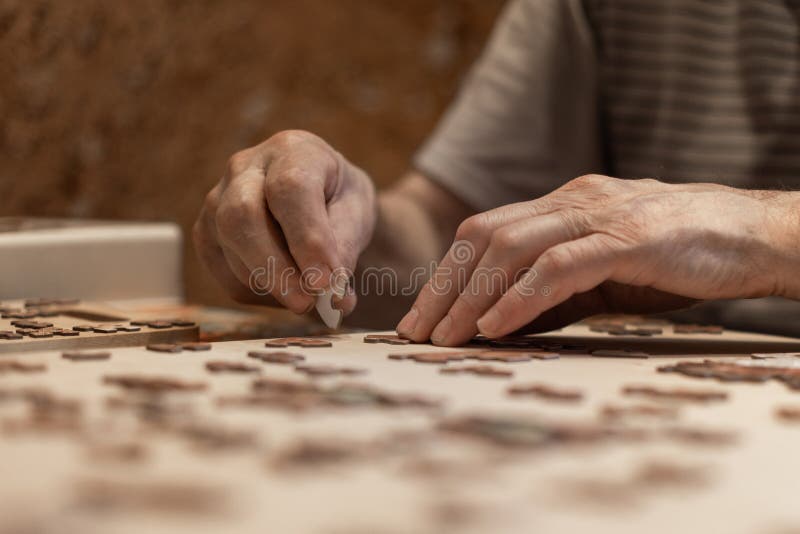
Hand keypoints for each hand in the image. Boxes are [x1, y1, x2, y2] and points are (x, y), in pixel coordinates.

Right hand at [194, 130, 375, 313]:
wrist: (320, 199)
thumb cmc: (340, 201)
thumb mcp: (357, 212)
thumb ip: (345, 246)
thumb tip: (331, 293)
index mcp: (293, 150)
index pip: (291, 189)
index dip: (307, 239)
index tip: (325, 281)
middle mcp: (245, 167)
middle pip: (242, 215)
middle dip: (275, 268)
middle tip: (306, 303)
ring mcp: (218, 198)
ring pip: (230, 248)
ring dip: (272, 286)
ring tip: (310, 297)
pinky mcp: (207, 233)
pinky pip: (225, 274)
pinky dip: (259, 293)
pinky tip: (287, 290)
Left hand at [397, 174, 793, 345]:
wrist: (757, 235)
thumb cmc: (680, 257)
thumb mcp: (605, 274)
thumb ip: (557, 291)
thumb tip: (501, 324)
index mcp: (563, 205)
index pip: (486, 232)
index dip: (447, 273)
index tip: (423, 317)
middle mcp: (572, 201)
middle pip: (484, 236)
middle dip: (443, 286)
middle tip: (416, 333)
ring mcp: (599, 215)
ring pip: (512, 248)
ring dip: (471, 296)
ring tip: (445, 337)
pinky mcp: (630, 239)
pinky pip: (560, 265)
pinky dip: (520, 297)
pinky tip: (494, 327)